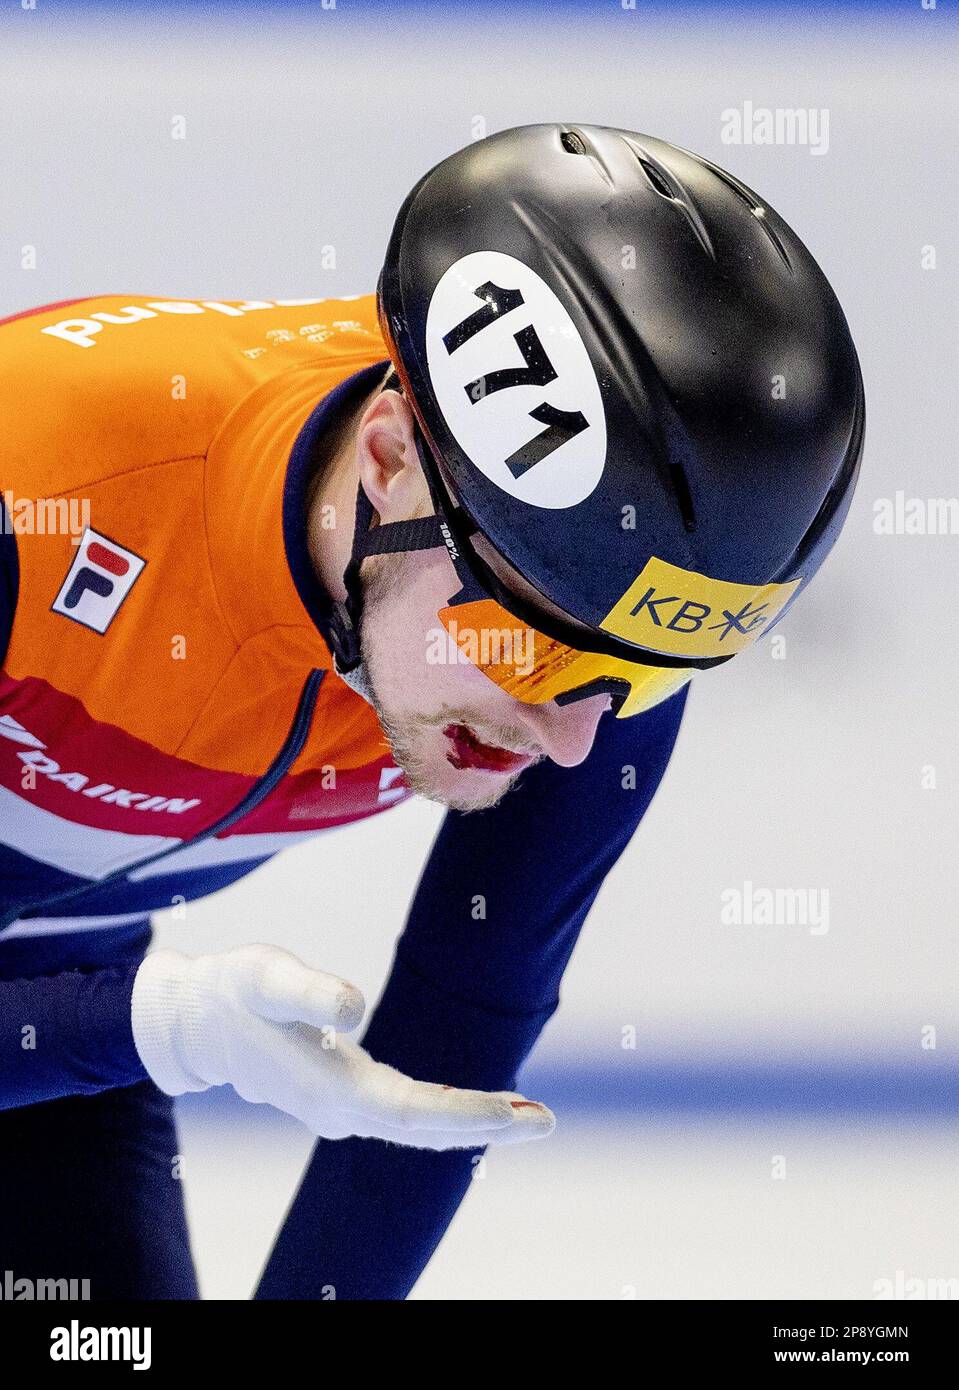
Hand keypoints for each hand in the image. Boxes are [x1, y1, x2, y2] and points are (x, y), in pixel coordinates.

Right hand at [131, 943, 554, 1150]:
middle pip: (425, 1129)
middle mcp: (339, 1111)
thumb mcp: (266, 976)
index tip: (516, 1113)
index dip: (467, 1113)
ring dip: (470, 1123)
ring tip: (530, 1115)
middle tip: (547, 1121)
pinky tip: (474, 1106)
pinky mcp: (338, 1098)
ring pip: (417, 1127)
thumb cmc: (233, 992)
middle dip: (485, 1126)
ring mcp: (338, 1110)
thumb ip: (311, 993)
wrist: (193, 1022)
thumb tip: (355, 1013)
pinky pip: (403, 1116)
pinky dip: (443, 1114)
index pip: (413, 1112)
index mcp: (330, 1089)